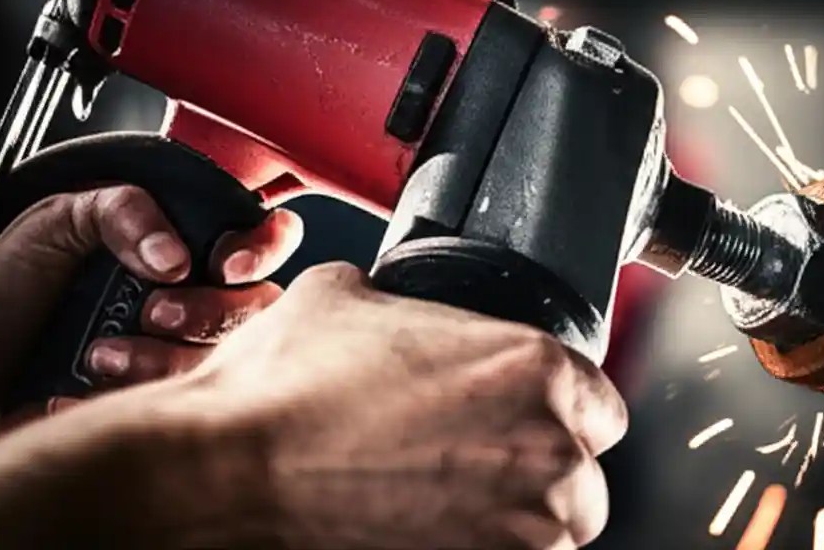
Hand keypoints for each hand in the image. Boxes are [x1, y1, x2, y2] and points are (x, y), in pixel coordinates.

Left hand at [0, 185, 301, 433]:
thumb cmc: (16, 283)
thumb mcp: (62, 217)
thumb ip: (123, 208)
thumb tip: (176, 255)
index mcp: (187, 244)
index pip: (263, 240)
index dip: (261, 250)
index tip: (225, 266)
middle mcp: (198, 298)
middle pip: (257, 306)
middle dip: (211, 312)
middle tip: (154, 311)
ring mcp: (187, 352)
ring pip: (227, 363)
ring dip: (168, 360)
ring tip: (103, 354)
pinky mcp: (167, 402)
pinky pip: (185, 409)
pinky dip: (136, 397)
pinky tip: (89, 386)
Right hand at [175, 263, 627, 548]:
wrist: (223, 473)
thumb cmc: (281, 390)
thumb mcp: (348, 297)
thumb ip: (408, 304)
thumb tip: (396, 309)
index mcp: (535, 367)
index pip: (600, 401)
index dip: (559, 409)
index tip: (523, 417)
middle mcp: (547, 449)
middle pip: (584, 473)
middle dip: (541, 468)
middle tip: (478, 464)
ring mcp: (523, 529)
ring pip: (557, 531)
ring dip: (518, 518)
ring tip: (451, 504)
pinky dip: (482, 548)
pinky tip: (432, 533)